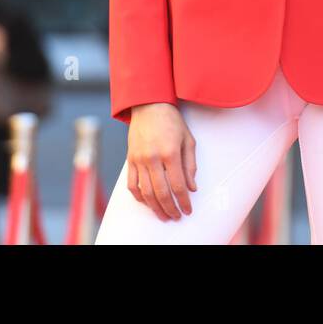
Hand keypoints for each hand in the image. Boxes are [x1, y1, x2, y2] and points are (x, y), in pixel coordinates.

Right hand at [126, 102, 197, 220]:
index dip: (184, 201)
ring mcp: (139, 160)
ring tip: (163, 215)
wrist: (149, 106)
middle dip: (170, 209)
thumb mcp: (188, 140)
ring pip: (145, 192)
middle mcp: (152, 158)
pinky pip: (132, 185)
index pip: (178, 185)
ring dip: (154, 207)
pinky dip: (139, 197)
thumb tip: (192, 187)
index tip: (188, 210)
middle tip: (176, 217)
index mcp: (170, 153)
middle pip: (161, 193)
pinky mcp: (130, 160)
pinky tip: (147, 202)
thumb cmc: (172, 121)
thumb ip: (190, 165)